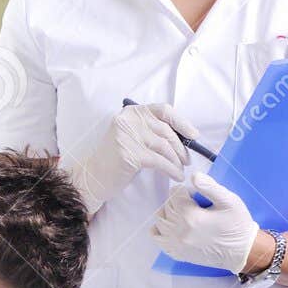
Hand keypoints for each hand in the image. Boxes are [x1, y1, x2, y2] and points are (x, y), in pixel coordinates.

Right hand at [62, 103, 198, 214]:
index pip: (163, 110)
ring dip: (177, 161)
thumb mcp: (132, 137)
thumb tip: (184, 136)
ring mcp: (128, 136)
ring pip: (164, 147)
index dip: (182, 122)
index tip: (194, 135)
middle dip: (181, 147)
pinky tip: (176, 176)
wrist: (93, 177)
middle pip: (166, 130)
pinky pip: (160, 161)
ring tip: (180, 170)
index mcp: (131, 112)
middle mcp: (129, 120)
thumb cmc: (116, 160)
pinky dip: (172, 170)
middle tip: (187, 160)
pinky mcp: (130, 154)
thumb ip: (151, 131)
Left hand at [150, 171, 261, 274]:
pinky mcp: (177, 253)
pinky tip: (172, 225)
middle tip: (190, 202)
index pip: (175, 194)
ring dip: (168, 213)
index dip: (183, 190)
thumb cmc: (237, 224)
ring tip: (183, 213)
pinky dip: (160, 230)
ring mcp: (176, 244)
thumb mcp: (229, 201)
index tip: (193, 193)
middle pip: (166, 207)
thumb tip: (193, 176)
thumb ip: (210, 187)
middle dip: (176, 200)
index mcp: (191, 216)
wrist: (242, 251)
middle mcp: (179, 231)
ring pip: (160, 221)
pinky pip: (158, 239)